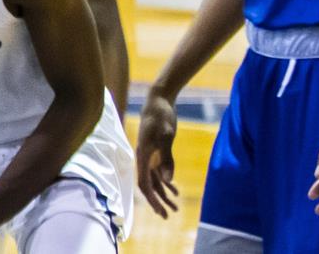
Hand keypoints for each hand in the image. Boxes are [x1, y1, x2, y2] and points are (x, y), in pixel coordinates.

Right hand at [137, 92, 180, 217]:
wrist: (158, 101)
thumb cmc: (161, 116)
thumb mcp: (166, 137)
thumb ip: (167, 159)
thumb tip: (167, 181)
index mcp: (142, 155)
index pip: (144, 183)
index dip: (152, 199)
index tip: (161, 212)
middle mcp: (143, 158)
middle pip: (148, 185)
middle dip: (157, 201)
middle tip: (168, 216)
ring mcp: (149, 155)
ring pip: (154, 180)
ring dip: (164, 194)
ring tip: (175, 208)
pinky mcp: (155, 152)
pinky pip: (158, 172)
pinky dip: (166, 182)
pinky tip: (175, 190)